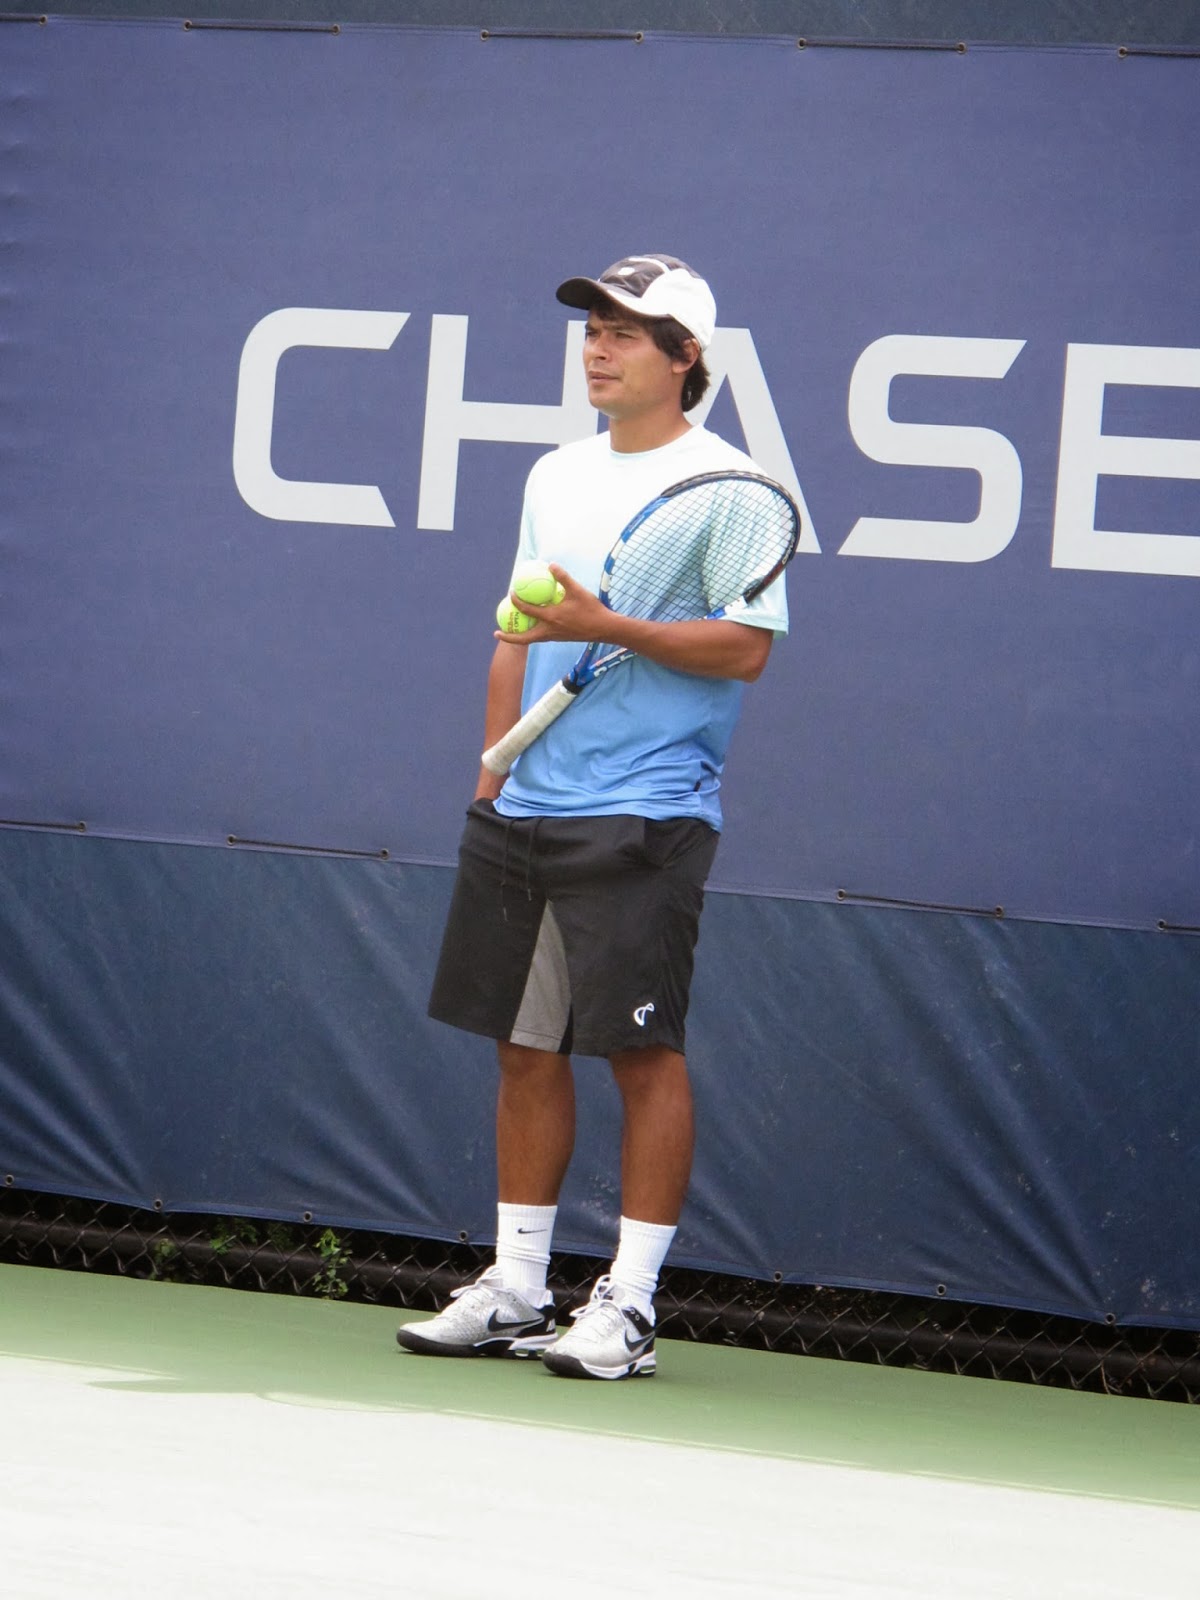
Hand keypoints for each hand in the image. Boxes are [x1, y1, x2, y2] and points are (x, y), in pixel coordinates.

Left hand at [493, 566, 608, 646]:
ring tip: (511, 631)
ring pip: (532, 640)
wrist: (604, 628)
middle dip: (508, 637)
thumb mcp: (577, 590)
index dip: (517, 601)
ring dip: (520, 637)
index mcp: (552, 617)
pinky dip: (533, 633)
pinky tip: (533, 625)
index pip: (528, 610)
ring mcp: (554, 637)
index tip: (511, 593)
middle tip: (496, 633)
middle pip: (523, 638)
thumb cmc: (591, 609)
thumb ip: (563, 577)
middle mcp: (550, 630)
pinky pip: (541, 637)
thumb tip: (550, 564)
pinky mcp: (559, 638)